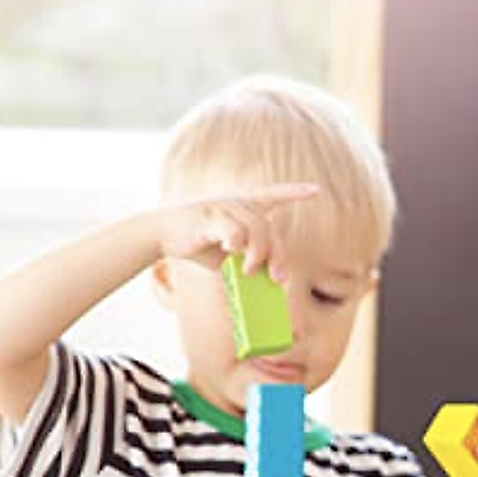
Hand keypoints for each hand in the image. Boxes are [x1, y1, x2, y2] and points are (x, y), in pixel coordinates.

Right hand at [155, 184, 318, 280]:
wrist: (161, 235)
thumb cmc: (198, 244)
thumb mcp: (228, 255)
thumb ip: (249, 261)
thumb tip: (269, 285)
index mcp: (244, 207)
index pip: (273, 195)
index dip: (295, 192)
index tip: (316, 191)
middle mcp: (237, 203)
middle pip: (270, 229)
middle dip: (278, 256)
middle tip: (277, 279)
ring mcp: (224, 207)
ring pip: (257, 230)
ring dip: (258, 254)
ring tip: (249, 270)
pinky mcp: (209, 216)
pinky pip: (234, 230)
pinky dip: (237, 242)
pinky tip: (231, 250)